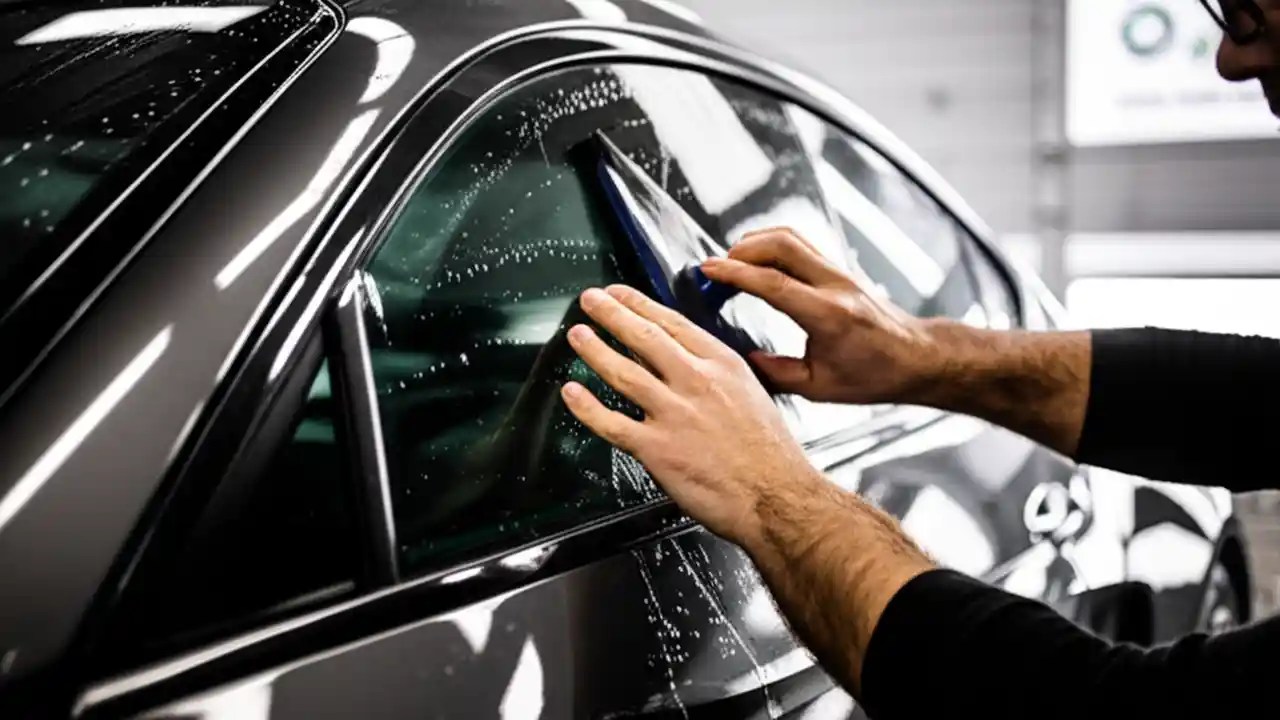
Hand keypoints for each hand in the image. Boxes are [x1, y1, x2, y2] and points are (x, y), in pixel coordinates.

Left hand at [560, 285, 824, 547]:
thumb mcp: (750, 394)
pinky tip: (572, 392)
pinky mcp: (657, 448)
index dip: (638, 304)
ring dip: (594, 350)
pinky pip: (611, 423)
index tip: (619, 294)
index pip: (671, 322)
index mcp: (721, 365)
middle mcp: (696, 382)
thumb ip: (715, 375)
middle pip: (643, 337)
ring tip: (577, 335)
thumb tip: (683, 360)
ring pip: (622, 372)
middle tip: (590, 301)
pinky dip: (585, 406)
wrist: (777, 497)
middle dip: (610, 314)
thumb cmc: (770, 455)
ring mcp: (674, 414)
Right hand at [700, 227, 941, 405]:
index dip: (735, 274)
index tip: (708, 270)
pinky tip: (758, 262)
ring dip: (756, 243)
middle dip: (740, 251)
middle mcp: (835, 286)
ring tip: (733, 264)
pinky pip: (801, 243)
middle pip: (780, 244)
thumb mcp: (820, 387)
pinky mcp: (839, 269)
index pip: (773, 283)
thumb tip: (743, 359)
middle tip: (716, 269)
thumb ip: (777, 373)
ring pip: (791, 237)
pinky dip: (772, 245)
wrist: (916, 357)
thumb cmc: (875, 374)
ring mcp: (840, 272)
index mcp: (829, 316)